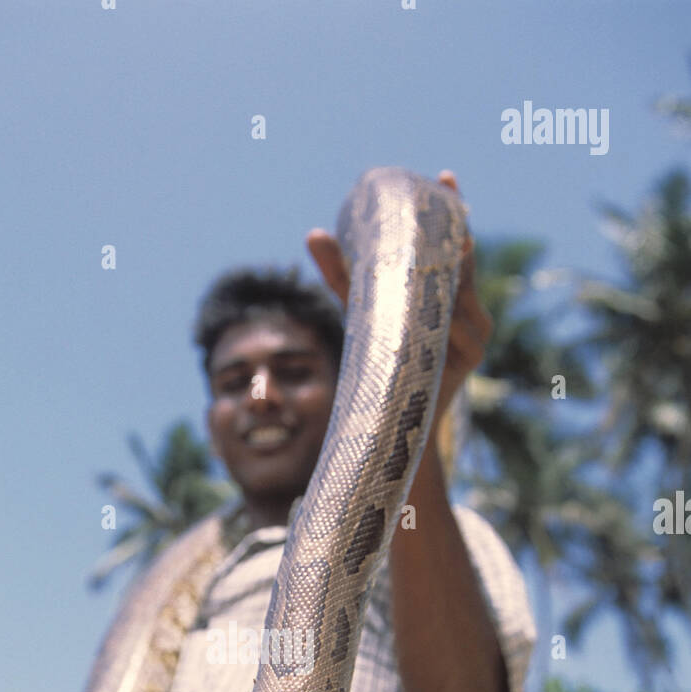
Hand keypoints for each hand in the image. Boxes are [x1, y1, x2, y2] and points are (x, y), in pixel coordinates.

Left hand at [306, 170, 491, 429]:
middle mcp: (469, 309)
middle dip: (455, 242)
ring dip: (453, 278)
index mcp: (450, 291)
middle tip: (447, 220)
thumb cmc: (383, 356)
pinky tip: (442, 313)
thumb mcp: (361, 311)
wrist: (397, 417)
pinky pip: (459, 330)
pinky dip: (450, 319)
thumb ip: (341, 275)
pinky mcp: (471, 358)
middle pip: (463, 264)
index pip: (455, 244)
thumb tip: (314, 233)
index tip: (446, 176)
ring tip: (450, 250)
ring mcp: (475, 334)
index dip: (454, 209)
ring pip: (461, 296)